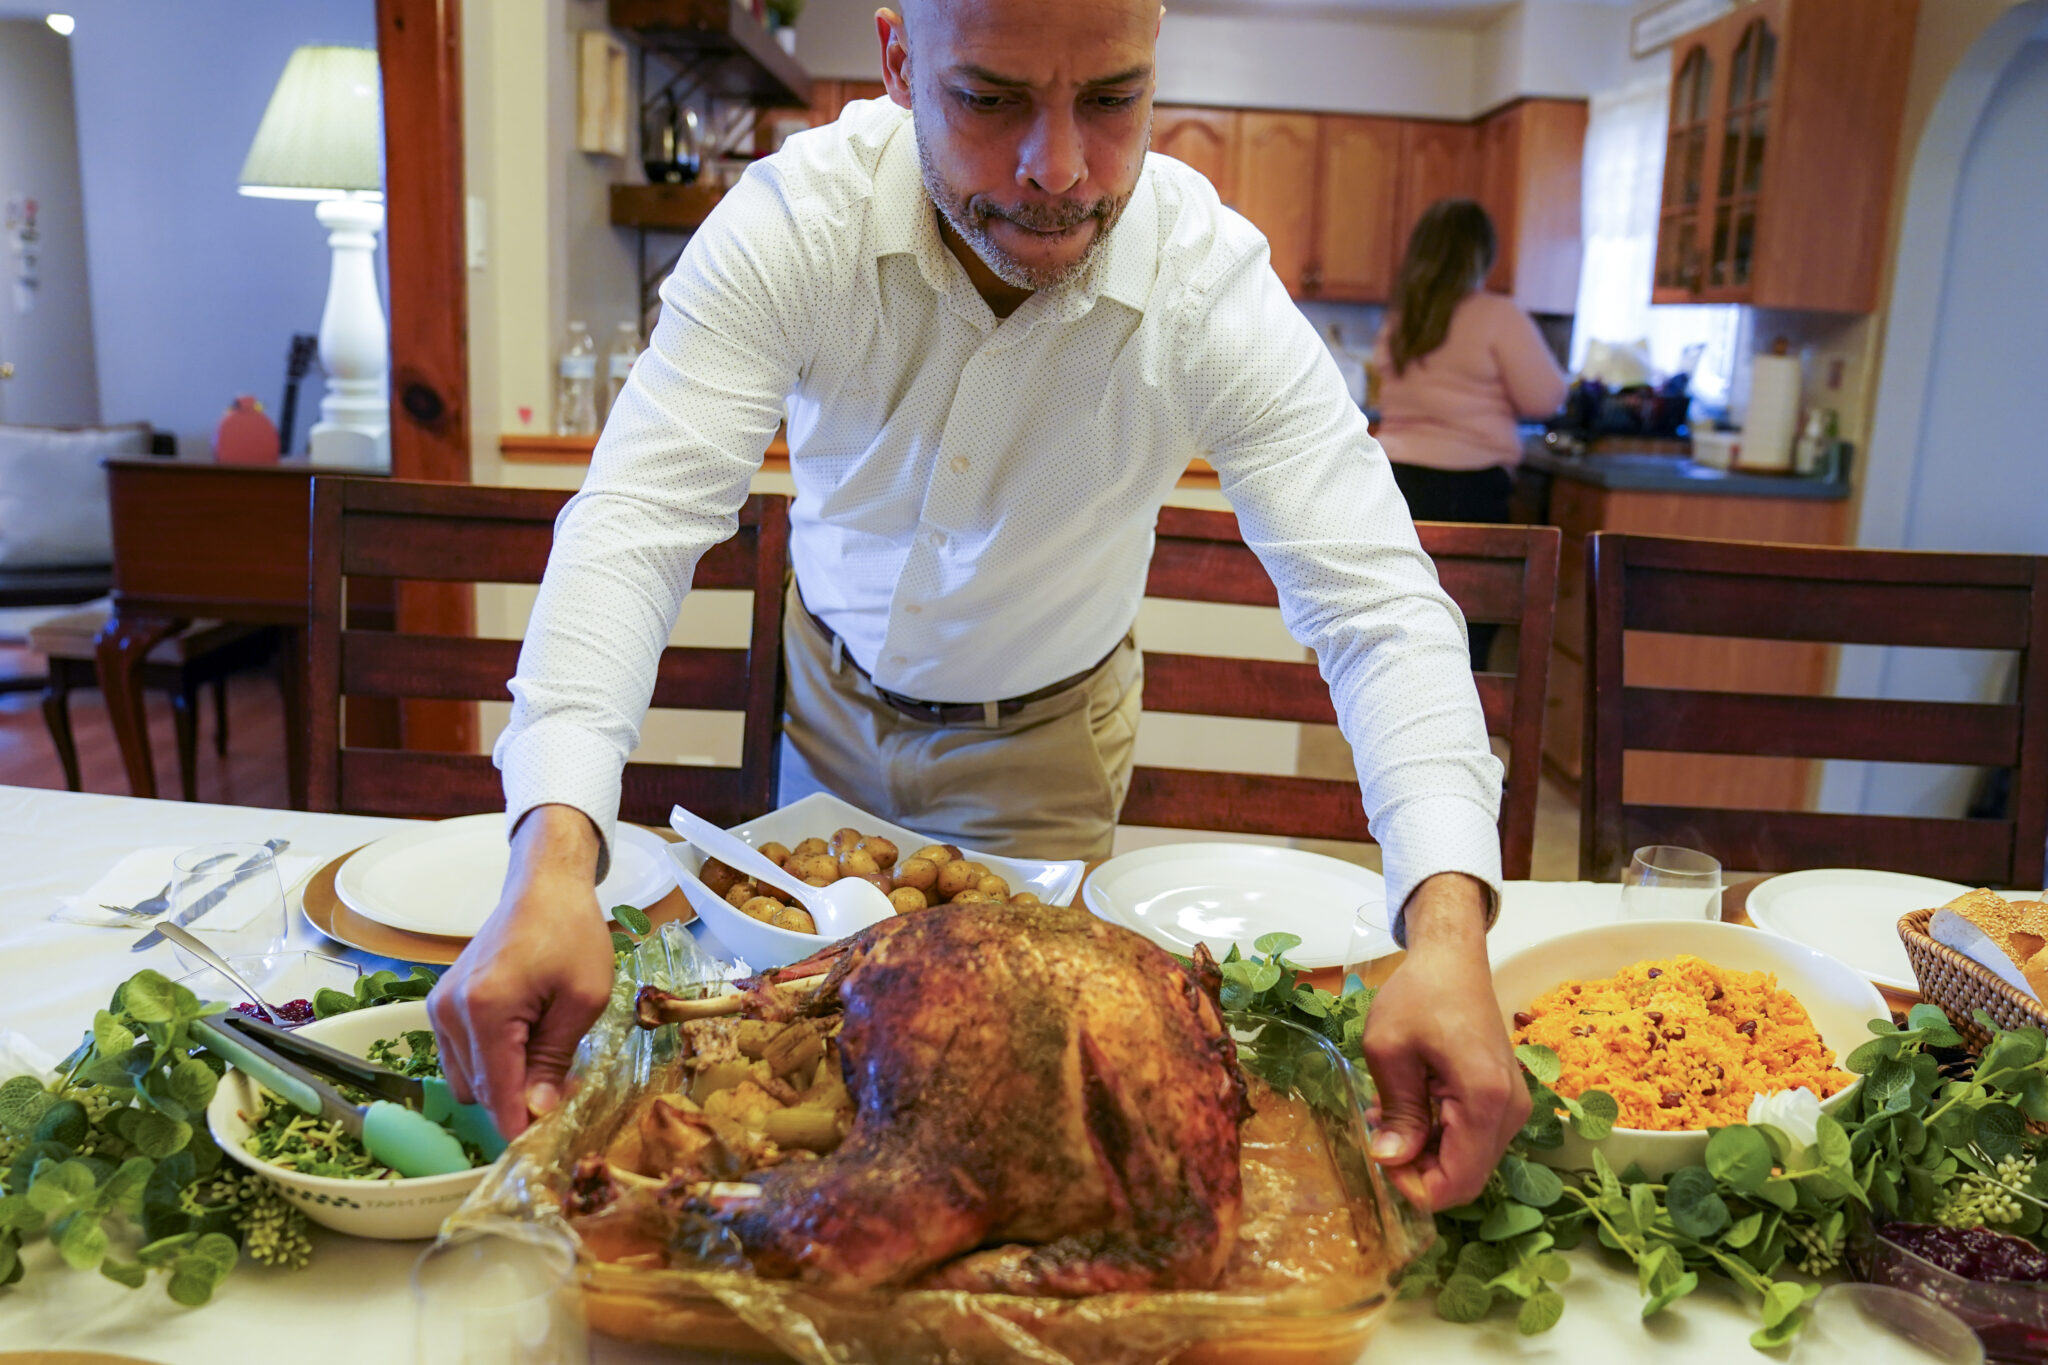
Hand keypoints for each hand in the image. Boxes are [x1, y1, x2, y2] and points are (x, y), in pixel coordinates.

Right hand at [427, 805, 616, 1138]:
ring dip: (503, 1080)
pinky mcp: (441, 1003)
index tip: (547, 1147)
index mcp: (485, 1012)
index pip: (497, 1094)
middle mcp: (450, 1013)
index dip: (521, 1127)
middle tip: (562, 1086)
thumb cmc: (571, 933)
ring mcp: (440, 1008)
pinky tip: (524, 1039)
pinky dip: (489, 1061)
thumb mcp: (582, 1000)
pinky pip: (460, 1055)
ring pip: (464, 1080)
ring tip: (546, 1052)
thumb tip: (539, 1113)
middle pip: (478, 1093)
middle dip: (516, 1100)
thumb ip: (555, 1059)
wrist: (543, 886)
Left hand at [1362, 873, 1528, 1210]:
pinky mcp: (1505, 1099)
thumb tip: (1389, 1161)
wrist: (1454, 959)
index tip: (1382, 1161)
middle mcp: (1511, 1111)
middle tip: (1380, 1137)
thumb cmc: (1418, 995)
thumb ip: (1396, 1112)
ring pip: (1470, 1162)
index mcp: (1485, 1099)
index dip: (1417, 1189)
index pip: (1459, 1182)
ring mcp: (1513, 1106)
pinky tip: (1410, 1108)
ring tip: (1389, 1117)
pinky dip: (1441, 1138)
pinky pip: (1474, 1139)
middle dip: (1419, 1171)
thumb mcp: (1389, 1050)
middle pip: (1467, 1178)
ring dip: (1428, 1154)